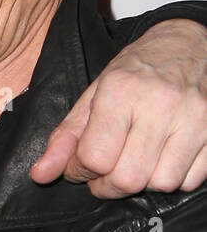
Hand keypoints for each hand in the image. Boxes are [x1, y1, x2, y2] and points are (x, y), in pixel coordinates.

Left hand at [31, 19, 206, 196]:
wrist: (187, 46)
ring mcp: (194, 120)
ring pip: (160, 184)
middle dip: (107, 185)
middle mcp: (159, 105)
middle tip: (103, 173)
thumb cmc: (135, 71)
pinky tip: (160, 159)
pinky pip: (190, 181)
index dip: (80, 170)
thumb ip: (65, 137)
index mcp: (121, 91)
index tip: (80, 166)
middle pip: (127, 178)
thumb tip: (40, 174)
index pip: (95, 157)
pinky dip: (171, 179)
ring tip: (133, 161)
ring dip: (141, 182)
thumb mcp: (92, 96)